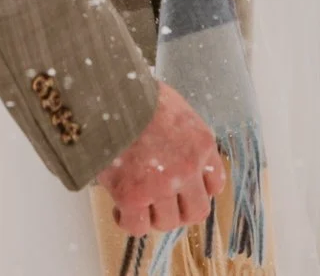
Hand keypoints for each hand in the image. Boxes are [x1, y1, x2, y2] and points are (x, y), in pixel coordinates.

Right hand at [96, 83, 226, 238]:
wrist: (105, 93)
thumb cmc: (133, 93)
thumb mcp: (172, 106)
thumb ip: (180, 134)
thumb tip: (169, 149)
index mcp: (201, 143)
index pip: (215, 185)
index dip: (197, 190)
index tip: (183, 190)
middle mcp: (187, 169)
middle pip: (196, 212)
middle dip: (179, 211)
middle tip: (160, 203)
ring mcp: (161, 185)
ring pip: (167, 222)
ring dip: (152, 216)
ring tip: (135, 201)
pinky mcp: (132, 196)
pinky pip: (136, 227)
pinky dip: (127, 221)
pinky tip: (119, 208)